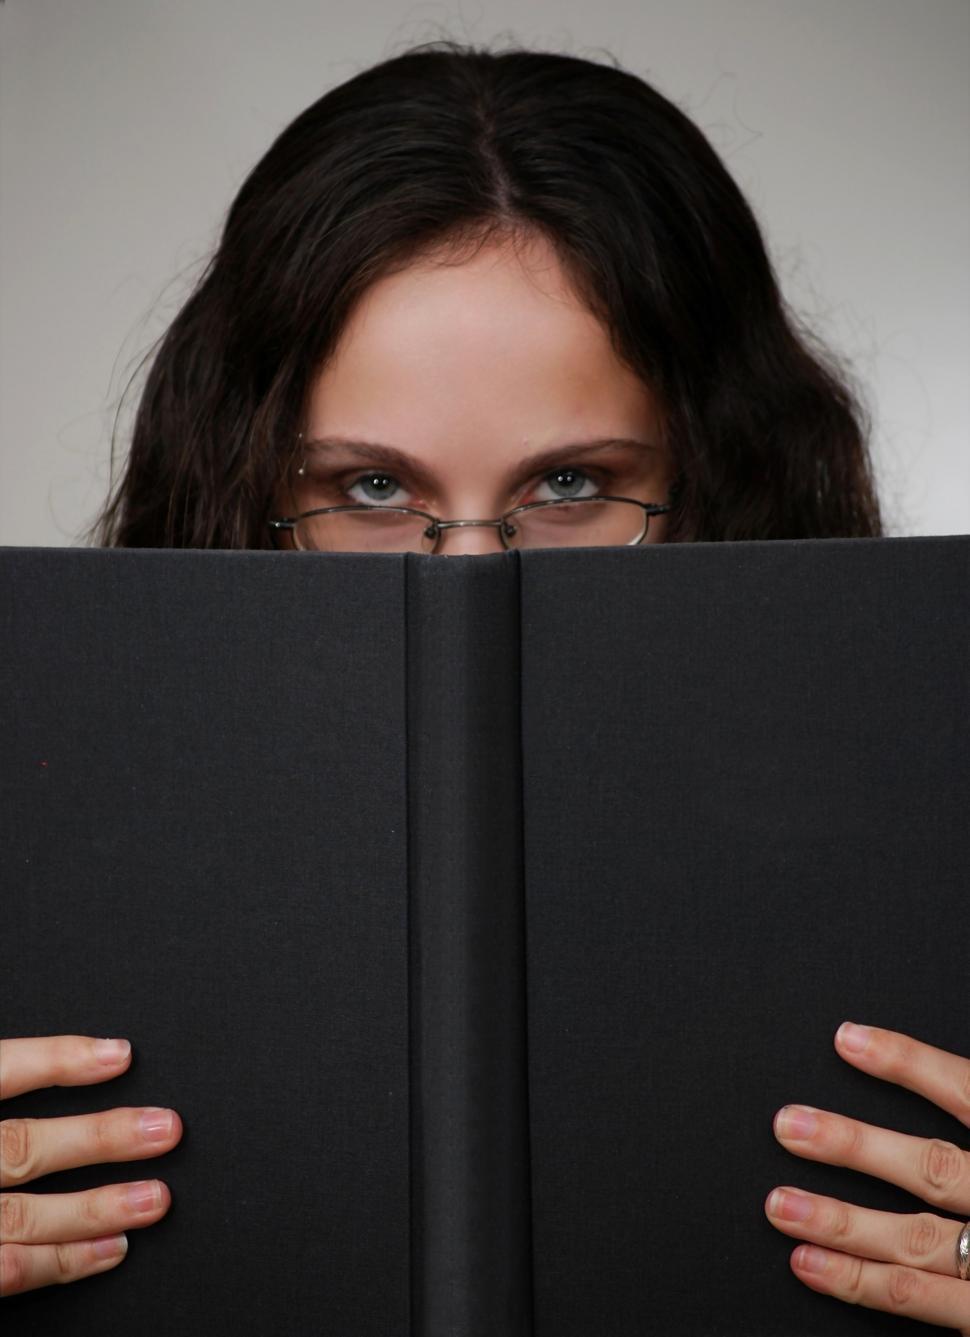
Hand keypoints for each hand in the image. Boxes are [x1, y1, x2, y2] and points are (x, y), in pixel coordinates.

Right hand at [1, 1035, 182, 1295]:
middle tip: (168, 1128)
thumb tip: (76, 1056)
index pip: (0, 1071)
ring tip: (158, 1199)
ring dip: (96, 1207)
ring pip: (23, 1215)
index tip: (121, 1055)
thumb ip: (1, 1084)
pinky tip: (113, 1248)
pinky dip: (63, 1262)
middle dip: (99, 1139)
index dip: (57, 1060)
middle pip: (22, 1146)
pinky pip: (9, 1270)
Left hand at [766, 1022, 969, 1332]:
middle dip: (856, 1147)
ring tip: (779, 1204)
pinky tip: (811, 1265)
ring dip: (842, 1223)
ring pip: (917, 1241)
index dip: (909, 1064)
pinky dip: (864, 1286)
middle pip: (933, 1169)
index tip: (848, 1039)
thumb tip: (949, 1072)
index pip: (969, 1095)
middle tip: (789, 1125)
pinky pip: (924, 1303)